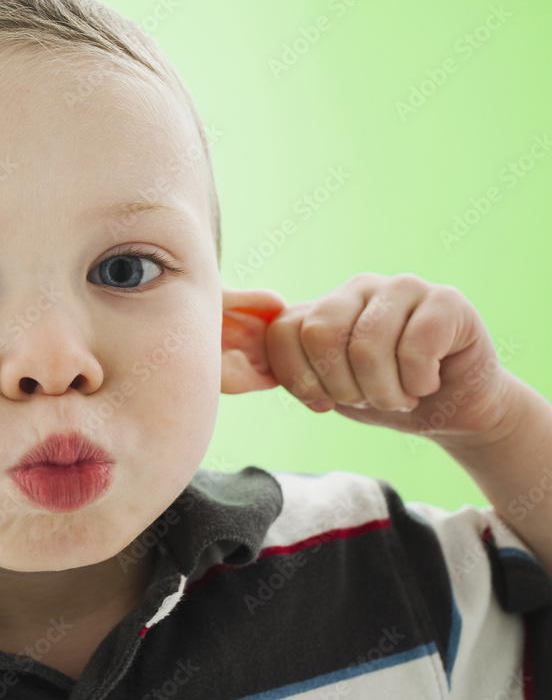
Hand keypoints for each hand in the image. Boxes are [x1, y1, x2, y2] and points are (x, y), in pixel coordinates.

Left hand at [265, 273, 519, 442]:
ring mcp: (401, 287)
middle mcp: (356, 288)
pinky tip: (429, 383)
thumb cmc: (385, 397)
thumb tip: (246, 366)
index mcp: (322, 306)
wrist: (453, 411)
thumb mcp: (329, 390)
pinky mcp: (445, 300)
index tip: (326, 401)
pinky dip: (419, 383)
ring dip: (385, 392)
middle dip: (343, 386)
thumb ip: (293, 371)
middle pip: (319, 333)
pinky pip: (415, 347)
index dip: (300, 380)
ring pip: (367, 345)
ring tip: (402, 395)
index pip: (282, 332)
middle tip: (369, 399)